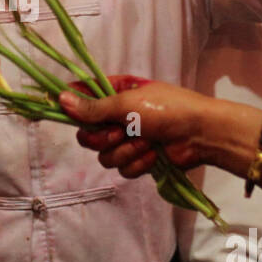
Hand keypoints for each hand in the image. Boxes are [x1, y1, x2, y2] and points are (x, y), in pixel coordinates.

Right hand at [59, 76, 213, 177]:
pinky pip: (122, 168)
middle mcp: (118, 116)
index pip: (83, 97)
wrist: (201, 134)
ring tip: (145, 142)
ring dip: (125, 151)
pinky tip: (153, 154)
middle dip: (103, 138)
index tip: (61, 110)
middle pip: (88, 134)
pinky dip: (138, 163)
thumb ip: (94, 107)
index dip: (72, 105)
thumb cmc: (167, 108)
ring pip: (104, 155)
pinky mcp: (138, 159)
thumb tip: (61, 99)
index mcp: (116, 93)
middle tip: (119, 132)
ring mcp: (128, 138)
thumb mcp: (128, 104)